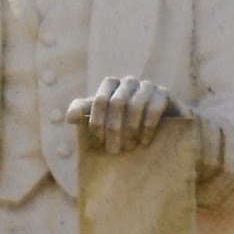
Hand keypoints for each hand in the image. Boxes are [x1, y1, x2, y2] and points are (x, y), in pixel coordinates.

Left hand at [66, 77, 186, 154]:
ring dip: (130, 129)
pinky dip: (147, 127)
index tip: (97, 142)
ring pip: (135, 104)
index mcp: (111, 86)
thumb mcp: (102, 120)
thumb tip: (68, 118)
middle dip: (113, 129)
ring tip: (129, 147)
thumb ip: (84, 114)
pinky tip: (144, 142)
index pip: (99, 100)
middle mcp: (128, 83)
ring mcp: (148, 86)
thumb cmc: (124, 126)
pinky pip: (154, 108)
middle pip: (116, 102)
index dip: (96, 121)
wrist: (160, 130)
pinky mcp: (164, 94)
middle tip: (113, 151)